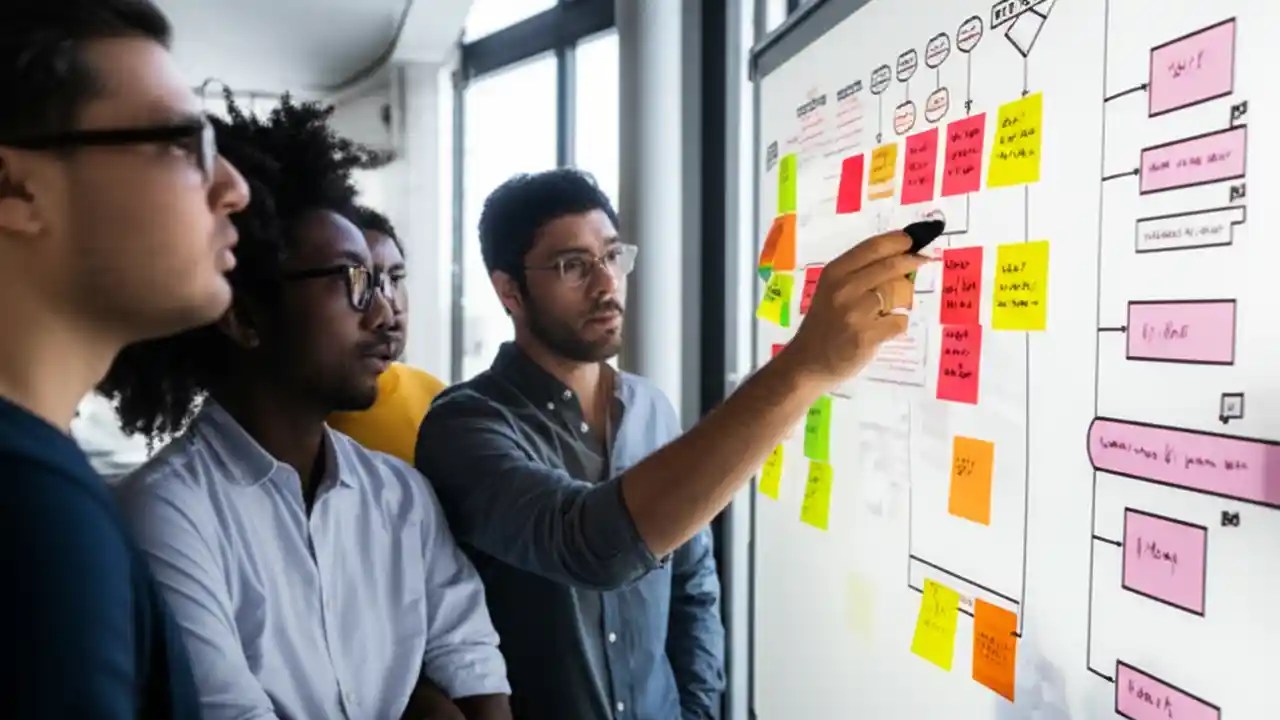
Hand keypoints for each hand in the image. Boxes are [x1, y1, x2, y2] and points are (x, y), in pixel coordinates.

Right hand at [782, 230, 925, 388]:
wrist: (808, 362)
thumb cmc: (824, 323)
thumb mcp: (832, 290)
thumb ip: (859, 273)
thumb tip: (901, 256)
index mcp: (835, 272)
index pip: (873, 246)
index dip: (899, 240)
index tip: (913, 240)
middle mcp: (844, 288)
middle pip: (890, 265)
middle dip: (912, 260)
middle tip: (923, 260)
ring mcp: (856, 312)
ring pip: (898, 294)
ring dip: (901, 299)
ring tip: (886, 309)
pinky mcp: (867, 336)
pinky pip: (899, 321)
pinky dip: (896, 325)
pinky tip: (882, 331)